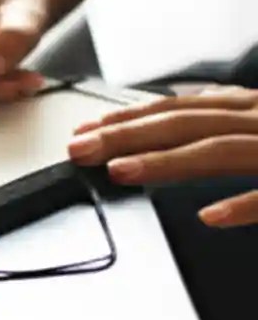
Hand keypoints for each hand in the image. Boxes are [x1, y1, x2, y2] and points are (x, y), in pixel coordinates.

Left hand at [69, 87, 257, 226]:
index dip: (129, 118)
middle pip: (186, 125)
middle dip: (127, 136)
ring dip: (167, 160)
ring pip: (220, 151)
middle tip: (79, 150)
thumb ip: (230, 115)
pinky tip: (209, 216)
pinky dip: (242, 204)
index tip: (84, 130)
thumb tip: (189, 104)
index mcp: (251, 109)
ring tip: (119, 171)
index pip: (179, 109)